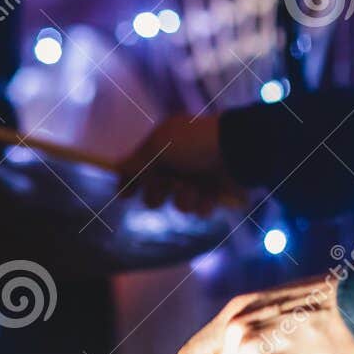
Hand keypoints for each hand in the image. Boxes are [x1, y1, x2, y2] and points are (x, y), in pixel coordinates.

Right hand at [120, 113, 244, 214]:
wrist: (238, 150)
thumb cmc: (196, 143)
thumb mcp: (158, 147)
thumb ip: (135, 162)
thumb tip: (115, 168)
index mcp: (166, 145)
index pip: (140, 167)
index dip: (131, 182)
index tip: (124, 195)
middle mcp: (180, 163)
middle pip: (155, 192)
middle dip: (158, 193)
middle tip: (166, 185)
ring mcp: (198, 179)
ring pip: (177, 204)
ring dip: (183, 199)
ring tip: (194, 188)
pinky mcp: (215, 193)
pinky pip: (199, 210)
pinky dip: (203, 203)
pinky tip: (210, 194)